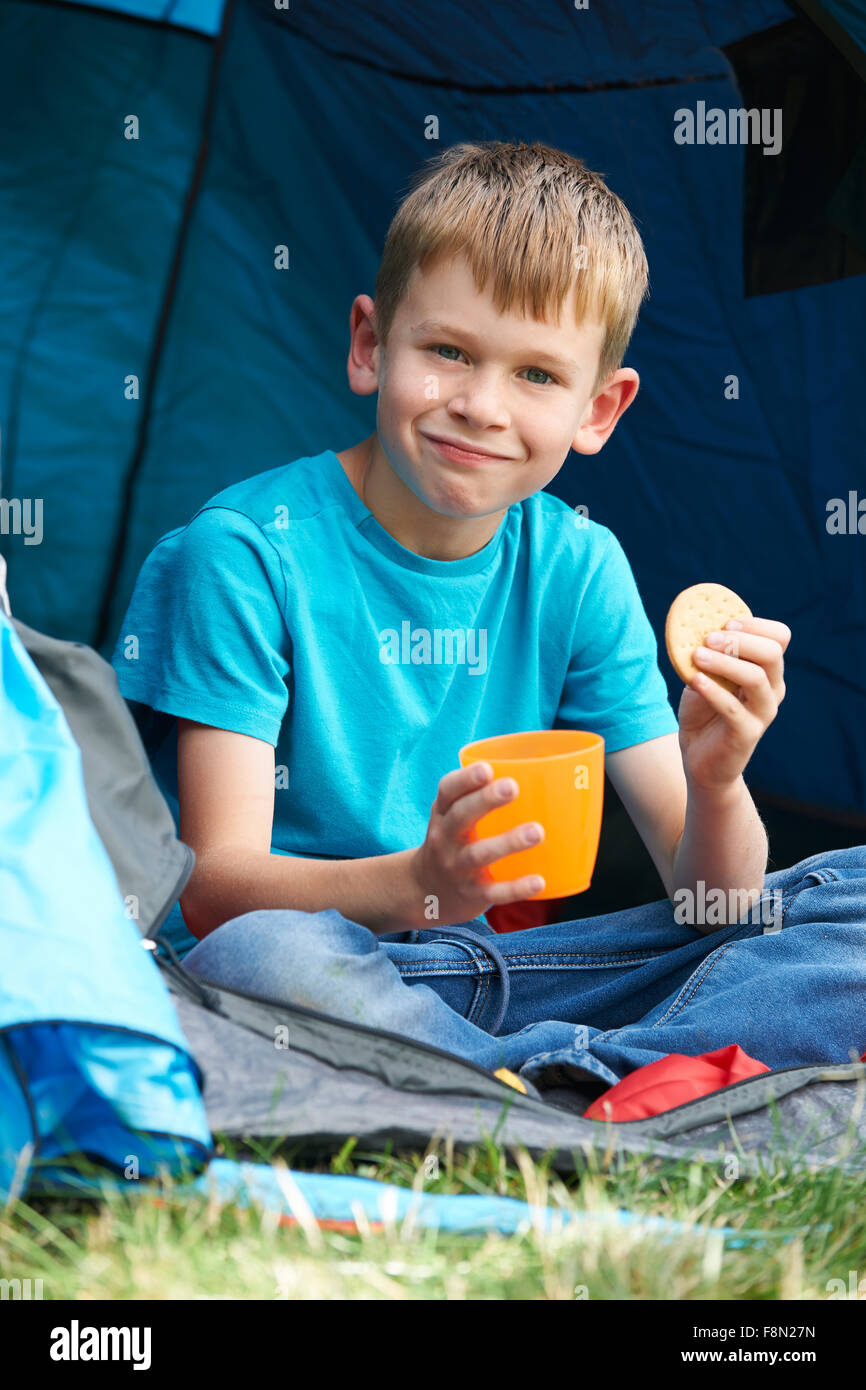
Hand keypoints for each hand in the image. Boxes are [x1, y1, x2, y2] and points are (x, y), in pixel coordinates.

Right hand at [407, 762, 545, 928]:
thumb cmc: (454, 842)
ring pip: (479, 854)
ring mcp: (457, 868)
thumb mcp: (453, 817)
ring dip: (508, 842)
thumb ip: (481, 796)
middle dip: (485, 801)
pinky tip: (539, 881)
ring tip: (537, 831)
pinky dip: (516, 888)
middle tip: (512, 787)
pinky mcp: (472, 894)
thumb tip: (544, 773)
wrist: (427, 892)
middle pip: (460, 817)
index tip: (487, 769)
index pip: (447, 791)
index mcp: (442, 813)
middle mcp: (445, 839)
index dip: (465, 779)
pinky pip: (494, 892)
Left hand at [678, 616, 789, 789]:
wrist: (700, 760)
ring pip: (756, 678)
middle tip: (709, 637)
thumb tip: (694, 626)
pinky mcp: (747, 733)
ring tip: (697, 655)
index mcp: (767, 671)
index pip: (779, 637)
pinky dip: (713, 690)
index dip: (756, 625)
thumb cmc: (703, 712)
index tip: (726, 622)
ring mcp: (763, 712)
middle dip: (741, 640)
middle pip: (772, 653)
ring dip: (725, 662)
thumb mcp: (703, 676)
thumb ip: (705, 654)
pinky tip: (695, 680)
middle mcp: (772, 689)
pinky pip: (733, 707)